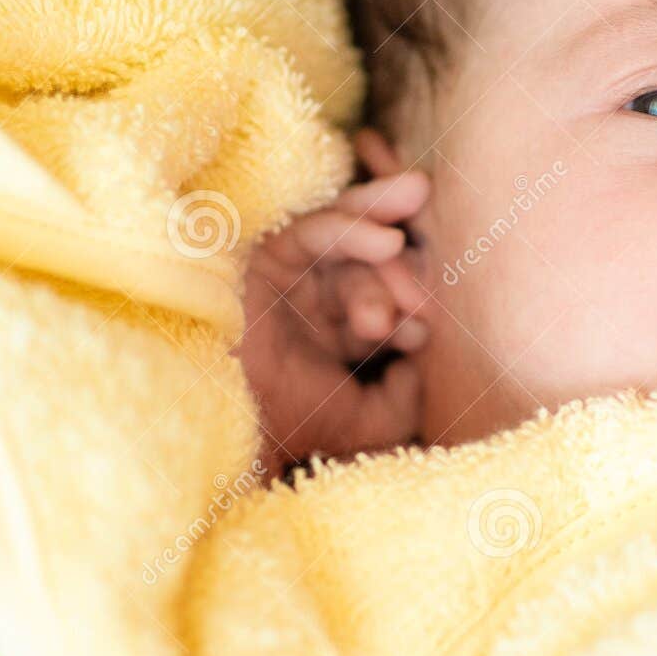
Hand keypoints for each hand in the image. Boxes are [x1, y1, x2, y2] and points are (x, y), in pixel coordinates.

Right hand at [237, 129, 430, 467]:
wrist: (231, 424)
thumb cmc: (291, 427)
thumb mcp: (368, 424)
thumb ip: (405, 404)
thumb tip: (419, 372)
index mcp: (332, 334)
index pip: (384, 304)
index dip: (409, 312)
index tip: (425, 330)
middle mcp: (310, 298)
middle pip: (369, 266)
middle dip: (401, 277)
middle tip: (423, 299)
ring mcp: (287, 273)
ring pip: (346, 236)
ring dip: (383, 235)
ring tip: (406, 246)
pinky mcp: (263, 252)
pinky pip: (313, 227)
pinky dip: (353, 227)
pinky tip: (388, 239)